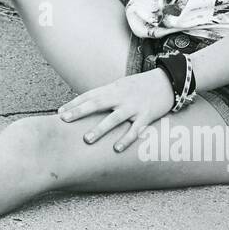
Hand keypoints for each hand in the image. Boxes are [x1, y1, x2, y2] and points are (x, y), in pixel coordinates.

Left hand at [56, 69, 174, 150]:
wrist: (169, 81)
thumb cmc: (141, 86)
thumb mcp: (121, 85)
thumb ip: (106, 94)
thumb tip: (87, 104)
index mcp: (113, 88)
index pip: (90, 95)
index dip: (74, 103)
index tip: (60, 112)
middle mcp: (121, 96)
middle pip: (97, 103)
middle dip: (80, 112)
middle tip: (64, 120)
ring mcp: (134, 106)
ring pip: (114, 118)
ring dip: (99, 129)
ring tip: (86, 139)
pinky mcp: (147, 115)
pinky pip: (135, 129)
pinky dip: (126, 139)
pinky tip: (116, 149)